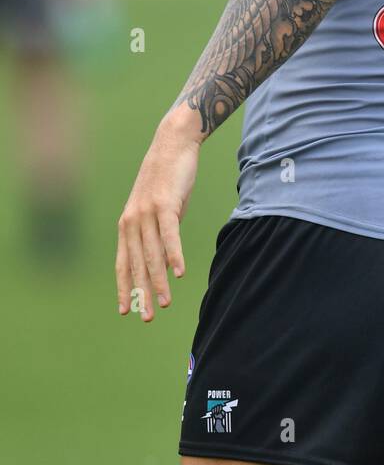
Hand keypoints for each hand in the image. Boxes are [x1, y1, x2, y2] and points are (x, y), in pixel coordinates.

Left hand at [116, 112, 200, 320]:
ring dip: (159, 281)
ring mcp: (147, 213)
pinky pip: (169, 235)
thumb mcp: (159, 212)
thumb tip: (163, 264)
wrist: (172, 146)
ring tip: (165, 303)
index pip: (123, 263)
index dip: (124, 287)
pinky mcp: (164, 204)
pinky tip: (178, 273)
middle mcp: (132, 221)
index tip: (126, 310)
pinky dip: (174, 255)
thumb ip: (157, 236)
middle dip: (141, 293)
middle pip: (136, 264)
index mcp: (127, 225)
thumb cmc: (167, 181)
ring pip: (152, 254)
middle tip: (146, 318)